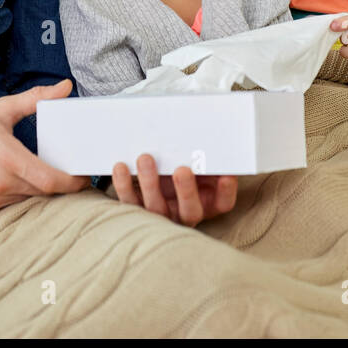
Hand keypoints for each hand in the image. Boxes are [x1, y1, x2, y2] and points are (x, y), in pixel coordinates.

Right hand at [0, 78, 89, 218]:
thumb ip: (35, 99)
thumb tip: (65, 87)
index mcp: (6, 159)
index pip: (50, 181)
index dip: (72, 183)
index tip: (84, 178)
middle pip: (42, 192)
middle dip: (58, 184)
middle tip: (68, 172)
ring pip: (27, 200)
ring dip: (37, 190)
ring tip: (42, 174)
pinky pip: (10, 206)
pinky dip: (17, 195)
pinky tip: (15, 181)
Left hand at [110, 154, 237, 226]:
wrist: (154, 165)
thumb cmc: (181, 160)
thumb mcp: (196, 159)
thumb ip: (204, 152)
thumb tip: (214, 132)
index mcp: (208, 201)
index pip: (223, 203)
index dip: (226, 192)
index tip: (226, 176)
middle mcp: (185, 212)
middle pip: (190, 211)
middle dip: (186, 191)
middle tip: (181, 170)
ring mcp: (161, 214)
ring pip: (156, 207)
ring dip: (150, 184)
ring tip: (145, 158)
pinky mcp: (137, 210)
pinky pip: (129, 202)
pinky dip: (124, 184)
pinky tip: (121, 165)